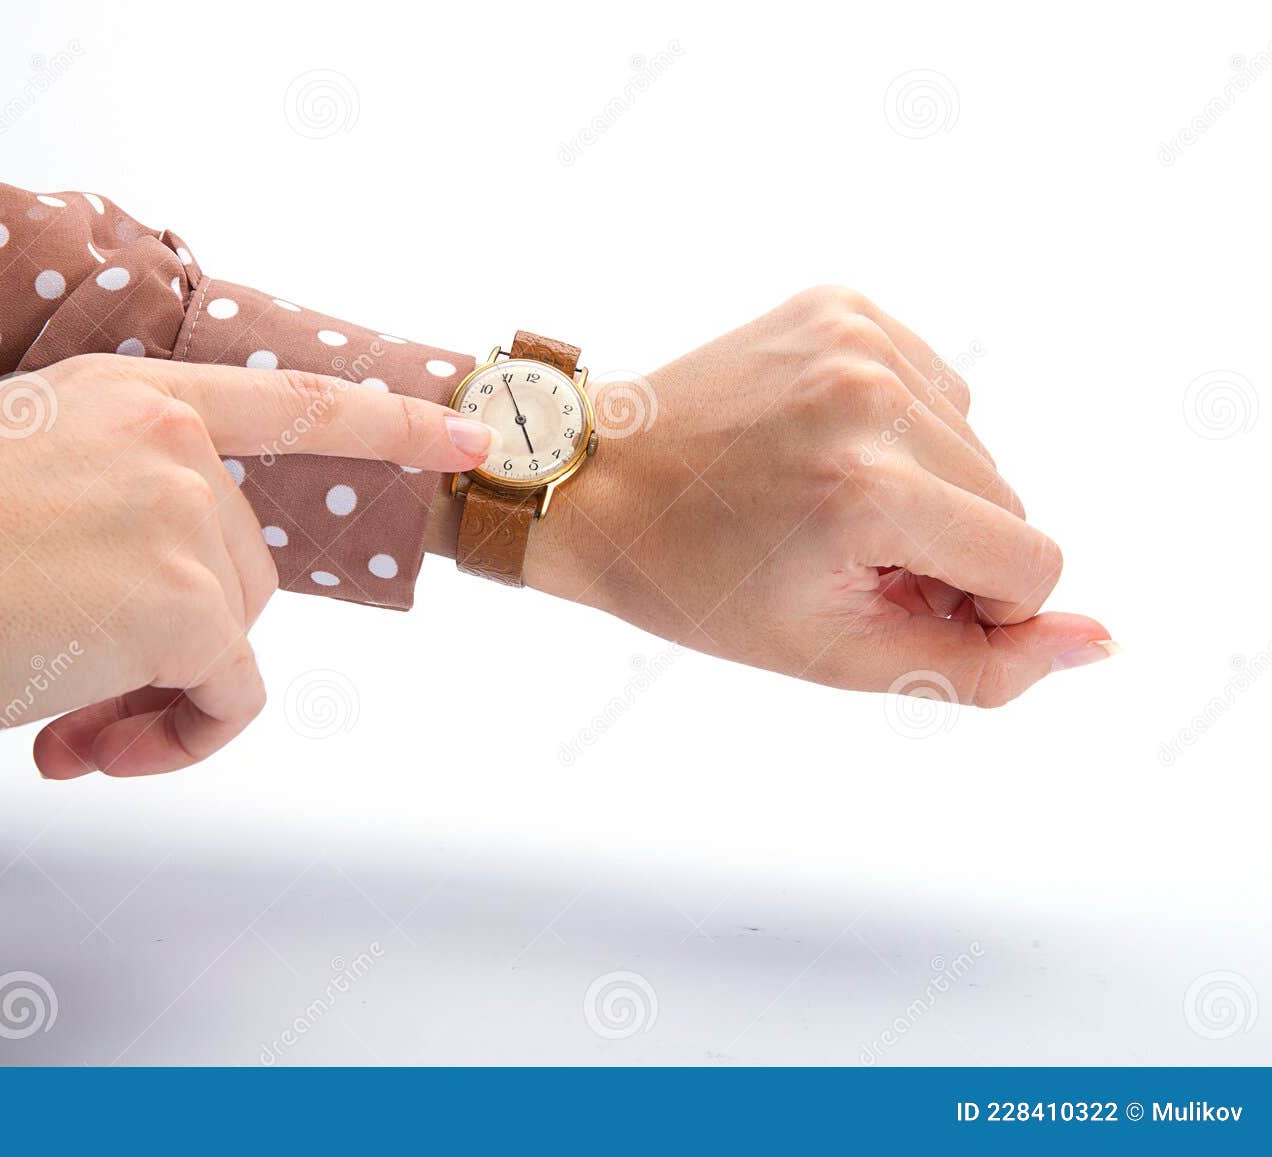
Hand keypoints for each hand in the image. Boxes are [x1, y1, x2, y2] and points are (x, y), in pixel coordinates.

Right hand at [0, 355, 495, 774]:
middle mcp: (172, 443)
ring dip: (161, 694)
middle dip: (174, 641)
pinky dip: (176, 740)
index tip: (469, 433)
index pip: (291, 401)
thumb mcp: (15, 477)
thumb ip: (114, 510)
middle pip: (242, 568)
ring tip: (63, 718)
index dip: (389, 422)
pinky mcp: (184, 604)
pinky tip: (86, 746)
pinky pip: (227, 698)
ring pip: (231, 636)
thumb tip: (166, 623)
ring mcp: (184, 517)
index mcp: (128, 396)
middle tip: (79, 694)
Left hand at [490, 286, 1112, 705]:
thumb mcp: (836, 655)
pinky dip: (902, 432)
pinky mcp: (842, 305)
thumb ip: (980, 667)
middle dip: (948, 546)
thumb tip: (1100, 640)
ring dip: (926, 488)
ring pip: (977, 444)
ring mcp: (855, 337)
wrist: (598, 486)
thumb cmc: (701, 584)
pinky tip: (824, 450)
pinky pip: (937, 389)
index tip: (903, 601)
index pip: (1031, 563)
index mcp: (867, 490)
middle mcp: (870, 397)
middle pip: (1008, 501)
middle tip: (844, 557)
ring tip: (824, 502)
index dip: (982, 606)